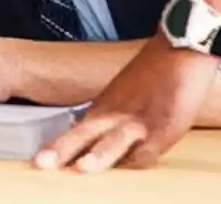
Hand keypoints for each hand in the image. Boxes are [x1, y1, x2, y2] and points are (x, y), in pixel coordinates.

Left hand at [35, 35, 217, 172]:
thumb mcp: (124, 92)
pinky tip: (127, 170)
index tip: (43, 158)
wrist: (179, 49)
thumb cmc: (154, 70)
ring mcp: (137, 123)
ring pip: (113, 143)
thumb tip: (97, 133)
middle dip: (62, 149)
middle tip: (41, 162)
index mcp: (104, 105)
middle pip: (83, 134)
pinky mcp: (162, 130)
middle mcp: (115, 114)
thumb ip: (111, 113)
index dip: (58, 145)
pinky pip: (146, 154)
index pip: (76, 130)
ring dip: (98, 157)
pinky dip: (136, 163)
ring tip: (82, 167)